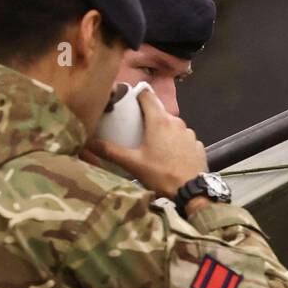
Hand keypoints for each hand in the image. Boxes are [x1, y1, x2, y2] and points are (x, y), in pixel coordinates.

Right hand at [87, 85, 206, 197]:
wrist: (192, 191)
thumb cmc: (162, 175)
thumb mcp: (133, 164)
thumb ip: (111, 151)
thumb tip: (89, 143)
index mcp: (159, 121)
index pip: (147, 95)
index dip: (137, 96)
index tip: (129, 102)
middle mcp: (176, 122)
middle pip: (159, 112)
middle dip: (148, 118)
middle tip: (137, 131)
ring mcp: (189, 133)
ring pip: (172, 126)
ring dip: (163, 132)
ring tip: (154, 147)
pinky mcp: (197, 145)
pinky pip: (183, 139)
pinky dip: (176, 143)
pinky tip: (170, 156)